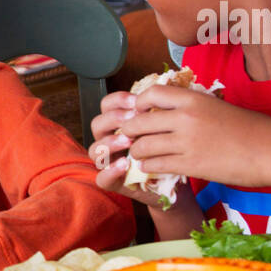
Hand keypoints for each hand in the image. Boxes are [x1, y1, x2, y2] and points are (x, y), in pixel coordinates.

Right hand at [88, 91, 173, 208]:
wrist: (177, 183)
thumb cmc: (172, 151)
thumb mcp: (167, 127)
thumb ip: (160, 111)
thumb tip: (165, 87)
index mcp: (120, 124)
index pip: (107, 105)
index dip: (118, 100)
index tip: (136, 101)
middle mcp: (110, 141)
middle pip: (97, 124)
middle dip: (113, 119)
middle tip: (133, 119)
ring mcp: (109, 162)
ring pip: (94, 150)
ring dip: (109, 143)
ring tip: (128, 141)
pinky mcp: (113, 182)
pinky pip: (101, 178)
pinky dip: (110, 171)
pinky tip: (125, 164)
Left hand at [118, 84, 270, 189]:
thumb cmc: (249, 128)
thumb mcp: (217, 106)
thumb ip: (191, 106)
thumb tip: (166, 109)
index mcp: (193, 99)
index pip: (151, 93)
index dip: (139, 103)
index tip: (139, 112)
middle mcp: (186, 118)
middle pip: (139, 121)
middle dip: (130, 131)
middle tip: (130, 136)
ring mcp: (186, 142)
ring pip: (142, 146)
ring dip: (136, 151)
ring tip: (139, 154)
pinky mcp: (190, 165)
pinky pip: (154, 165)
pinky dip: (147, 166)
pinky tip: (150, 166)